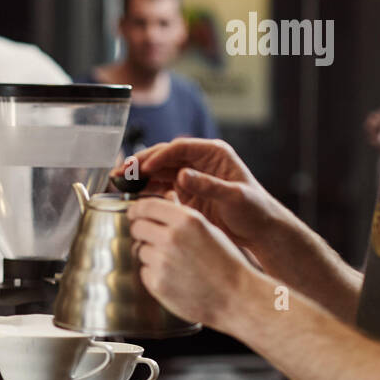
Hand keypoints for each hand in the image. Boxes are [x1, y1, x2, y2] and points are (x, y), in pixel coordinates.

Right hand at [114, 138, 284, 258]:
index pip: (179, 148)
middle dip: (141, 163)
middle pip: (164, 156)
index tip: (143, 167)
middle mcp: (199, 161)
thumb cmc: (255, 210)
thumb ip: (209, 185)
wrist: (261, 231)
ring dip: (138, 175)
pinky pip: (160, 186)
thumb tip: (182, 175)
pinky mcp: (185, 192)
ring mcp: (191, 176)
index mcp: (214, 153)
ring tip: (118, 181)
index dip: (159, 156)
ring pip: (158, 170)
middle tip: (120, 171)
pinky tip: (131, 193)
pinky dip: (145, 188)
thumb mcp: (235, 197)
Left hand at [127, 196, 259, 330]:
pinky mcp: (157, 283)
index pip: (147, 206)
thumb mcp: (209, 230)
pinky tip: (175, 277)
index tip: (134, 214)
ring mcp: (162, 262)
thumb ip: (183, 215)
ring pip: (140, 250)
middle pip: (137, 227)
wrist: (236, 297)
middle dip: (142, 231)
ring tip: (176, 263)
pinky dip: (154, 273)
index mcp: (186, 220)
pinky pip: (145, 271)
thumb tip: (166, 198)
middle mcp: (171, 238)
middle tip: (153, 238)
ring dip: (151, 254)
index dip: (137, 210)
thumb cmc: (226, 263)